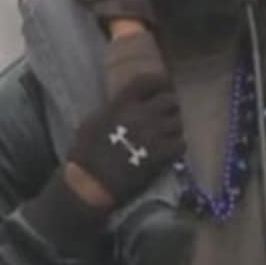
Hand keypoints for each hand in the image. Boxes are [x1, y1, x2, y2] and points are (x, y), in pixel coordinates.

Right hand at [66, 32, 183, 206]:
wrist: (91, 183)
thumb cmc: (85, 153)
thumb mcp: (93, 121)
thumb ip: (113, 109)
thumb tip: (124, 105)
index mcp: (121, 104)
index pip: (146, 82)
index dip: (159, 81)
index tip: (165, 84)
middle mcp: (141, 115)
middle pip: (170, 100)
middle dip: (171, 106)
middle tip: (168, 114)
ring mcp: (153, 134)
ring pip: (178, 122)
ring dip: (174, 128)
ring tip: (168, 135)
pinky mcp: (161, 155)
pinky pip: (180, 144)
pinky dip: (177, 147)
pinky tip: (170, 151)